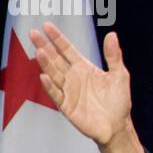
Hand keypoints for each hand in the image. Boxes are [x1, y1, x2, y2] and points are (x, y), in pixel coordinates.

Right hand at [29, 22, 132, 145]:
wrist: (117, 126)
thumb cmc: (118, 101)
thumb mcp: (119, 75)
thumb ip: (113, 56)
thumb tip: (112, 34)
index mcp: (84, 67)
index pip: (67, 49)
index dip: (57, 38)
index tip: (46, 26)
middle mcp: (73, 77)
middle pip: (55, 59)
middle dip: (44, 46)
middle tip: (33, 34)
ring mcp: (68, 91)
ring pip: (53, 74)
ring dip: (46, 64)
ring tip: (39, 52)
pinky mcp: (67, 106)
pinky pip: (56, 94)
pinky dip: (50, 86)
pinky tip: (44, 77)